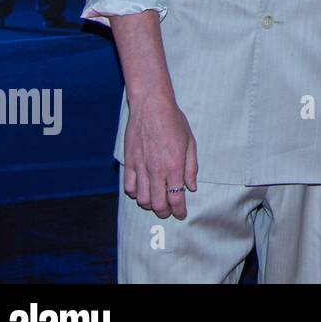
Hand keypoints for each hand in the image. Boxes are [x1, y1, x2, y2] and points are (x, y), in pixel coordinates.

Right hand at [122, 94, 197, 219]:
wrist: (151, 106)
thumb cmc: (174, 122)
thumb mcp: (190, 143)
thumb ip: (191, 167)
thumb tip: (191, 187)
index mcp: (174, 166)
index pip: (176, 197)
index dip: (179, 210)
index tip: (181, 215)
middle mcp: (156, 170)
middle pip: (158, 203)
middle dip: (164, 211)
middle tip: (168, 211)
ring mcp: (141, 167)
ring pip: (141, 199)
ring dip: (149, 205)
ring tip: (156, 202)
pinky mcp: (129, 163)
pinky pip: (129, 187)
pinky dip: (134, 194)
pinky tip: (141, 192)